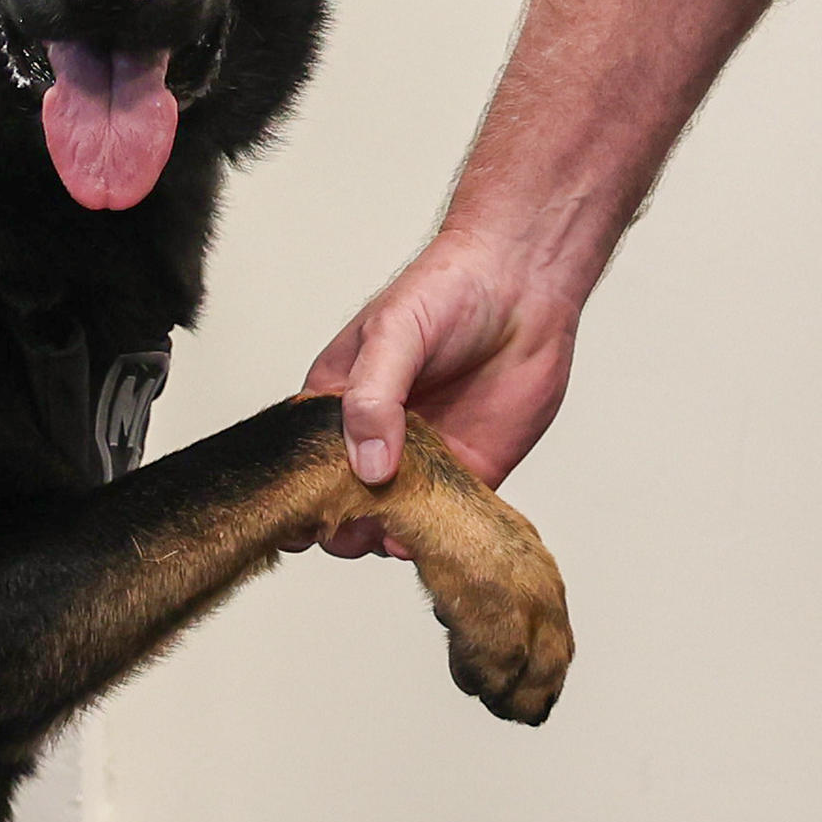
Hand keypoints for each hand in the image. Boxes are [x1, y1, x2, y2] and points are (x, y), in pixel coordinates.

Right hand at [298, 229, 587, 560]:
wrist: (523, 283)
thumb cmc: (445, 291)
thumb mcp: (392, 334)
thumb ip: (372, 397)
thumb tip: (367, 469)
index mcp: (335, 407)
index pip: (299, 469)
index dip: (299, 498)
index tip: (311, 511)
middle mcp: (374, 441)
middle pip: (340, 510)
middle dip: (345, 526)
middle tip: (366, 518)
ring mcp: (421, 463)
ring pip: (392, 527)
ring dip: (393, 537)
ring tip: (405, 525)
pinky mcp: (471, 475)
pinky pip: (449, 523)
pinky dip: (443, 538)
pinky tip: (442, 534)